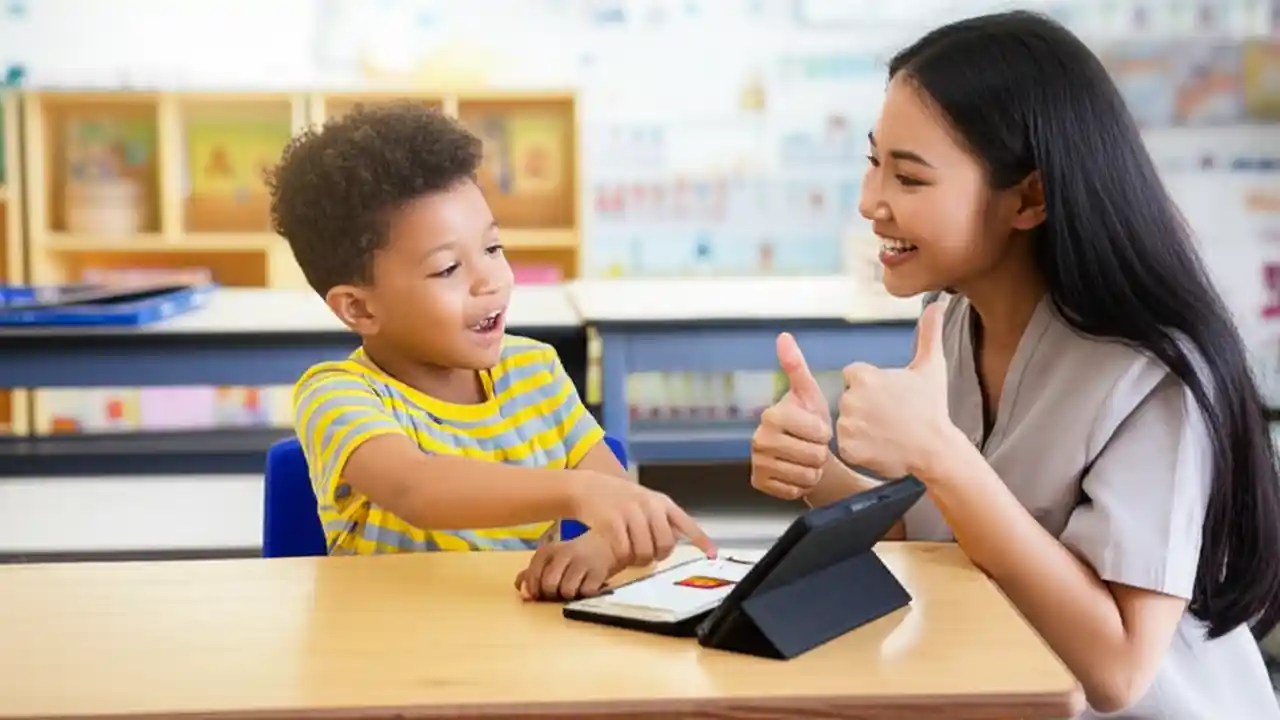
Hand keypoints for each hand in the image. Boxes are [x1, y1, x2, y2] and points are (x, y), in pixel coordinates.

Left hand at [515, 532, 621, 601]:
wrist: (604, 536)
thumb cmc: (572, 551)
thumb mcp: (550, 556)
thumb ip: (533, 572)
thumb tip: (521, 591)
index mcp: (548, 549)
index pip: (533, 576)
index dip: (534, 590)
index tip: (539, 593)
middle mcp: (564, 553)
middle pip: (549, 585)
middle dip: (551, 594)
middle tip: (557, 593)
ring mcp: (582, 562)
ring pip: (568, 590)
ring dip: (568, 595)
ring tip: (572, 588)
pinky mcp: (599, 571)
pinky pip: (586, 592)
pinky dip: (584, 593)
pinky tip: (585, 586)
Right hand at [568, 473, 715, 564]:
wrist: (586, 487)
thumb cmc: (617, 499)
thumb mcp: (644, 502)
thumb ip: (662, 519)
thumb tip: (677, 542)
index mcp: (661, 502)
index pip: (686, 522)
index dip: (701, 540)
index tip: (712, 554)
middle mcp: (649, 505)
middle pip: (666, 545)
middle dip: (657, 555)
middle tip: (645, 554)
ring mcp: (630, 513)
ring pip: (645, 552)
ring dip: (637, 560)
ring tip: (628, 553)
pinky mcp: (611, 523)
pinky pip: (624, 552)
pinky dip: (621, 557)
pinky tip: (616, 550)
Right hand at [750, 332, 832, 500]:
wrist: (803, 457)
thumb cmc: (809, 424)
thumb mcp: (808, 394)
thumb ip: (796, 367)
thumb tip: (784, 336)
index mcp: (772, 415)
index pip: (816, 432)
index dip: (824, 433)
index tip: (817, 430)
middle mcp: (759, 438)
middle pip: (811, 455)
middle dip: (819, 454)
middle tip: (812, 448)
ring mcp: (757, 462)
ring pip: (804, 475)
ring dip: (812, 471)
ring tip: (806, 460)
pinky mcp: (759, 482)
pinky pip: (793, 490)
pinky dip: (800, 485)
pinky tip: (796, 474)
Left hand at [836, 301, 953, 478]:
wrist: (936, 450)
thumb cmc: (932, 408)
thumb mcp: (931, 367)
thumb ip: (929, 332)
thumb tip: (937, 302)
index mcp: (863, 376)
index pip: (853, 376)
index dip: (871, 387)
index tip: (890, 398)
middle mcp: (850, 398)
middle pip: (848, 398)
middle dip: (865, 406)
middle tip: (890, 417)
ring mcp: (847, 424)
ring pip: (846, 421)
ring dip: (861, 427)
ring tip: (886, 433)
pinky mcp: (847, 448)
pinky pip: (844, 444)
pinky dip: (858, 448)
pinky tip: (879, 446)